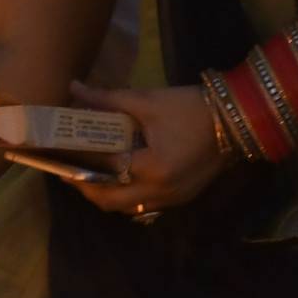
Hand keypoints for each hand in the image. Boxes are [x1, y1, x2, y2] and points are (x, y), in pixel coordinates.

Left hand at [62, 80, 226, 217]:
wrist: (239, 118)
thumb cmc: (191, 107)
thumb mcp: (147, 100)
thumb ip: (107, 99)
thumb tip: (74, 88)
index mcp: (153, 167)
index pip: (105, 168)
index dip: (79, 161)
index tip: (59, 154)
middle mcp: (162, 191)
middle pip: (110, 201)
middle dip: (85, 187)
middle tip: (68, 170)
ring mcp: (173, 199)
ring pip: (127, 208)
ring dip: (105, 195)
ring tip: (88, 174)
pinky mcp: (181, 198)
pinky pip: (144, 206)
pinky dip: (126, 197)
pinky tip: (116, 178)